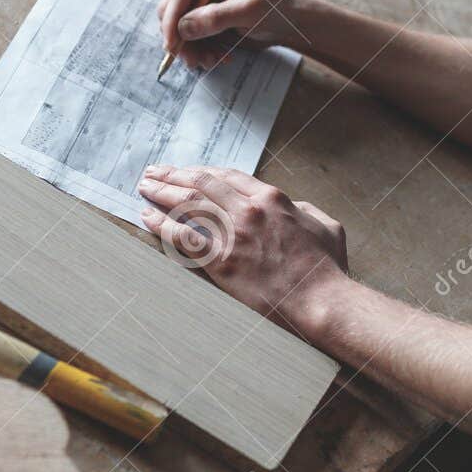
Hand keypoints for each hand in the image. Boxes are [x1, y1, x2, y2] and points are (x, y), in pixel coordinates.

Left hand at [137, 165, 347, 324]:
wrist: (320, 301)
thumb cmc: (326, 268)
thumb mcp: (326, 226)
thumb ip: (305, 210)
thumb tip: (294, 205)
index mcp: (272, 199)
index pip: (228, 176)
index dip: (202, 171)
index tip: (187, 171)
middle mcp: (249, 210)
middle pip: (201, 183)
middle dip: (173, 175)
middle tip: (154, 172)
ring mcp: (233, 234)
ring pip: (189, 204)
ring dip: (162, 193)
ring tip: (145, 188)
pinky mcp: (221, 262)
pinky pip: (184, 238)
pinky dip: (162, 225)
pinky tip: (147, 218)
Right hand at [156, 0, 294, 71]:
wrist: (286, 21)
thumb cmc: (275, 7)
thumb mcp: (249, 11)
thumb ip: (216, 18)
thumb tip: (183, 28)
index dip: (172, 20)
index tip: (174, 47)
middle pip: (170, 9)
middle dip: (182, 39)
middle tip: (197, 61)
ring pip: (175, 26)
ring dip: (191, 48)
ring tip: (213, 61)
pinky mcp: (199, 14)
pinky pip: (185, 35)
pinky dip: (198, 49)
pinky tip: (217, 56)